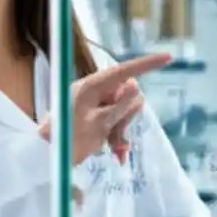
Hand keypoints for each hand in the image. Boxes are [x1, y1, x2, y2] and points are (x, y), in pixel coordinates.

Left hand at [38, 53, 170, 164]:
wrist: (48, 158)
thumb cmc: (68, 139)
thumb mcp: (97, 125)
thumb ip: (119, 107)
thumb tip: (136, 86)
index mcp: (91, 87)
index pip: (124, 71)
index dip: (147, 65)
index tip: (168, 58)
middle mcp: (95, 92)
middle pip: (128, 94)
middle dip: (127, 115)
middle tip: (116, 133)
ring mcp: (96, 105)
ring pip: (125, 110)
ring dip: (122, 129)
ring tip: (113, 148)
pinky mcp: (97, 118)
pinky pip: (118, 122)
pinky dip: (119, 136)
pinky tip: (118, 154)